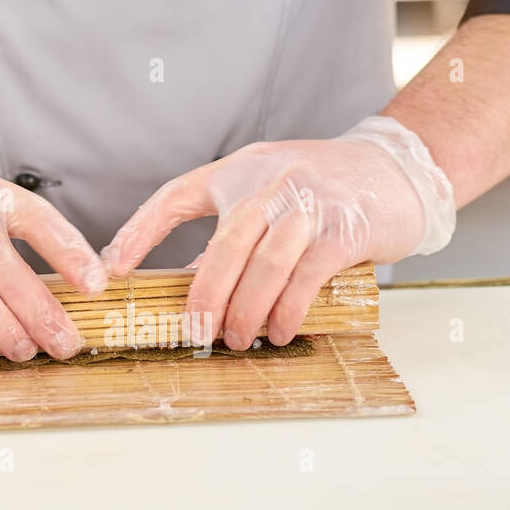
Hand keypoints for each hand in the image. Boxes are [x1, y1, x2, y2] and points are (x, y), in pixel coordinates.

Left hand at [101, 117, 454, 348]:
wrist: (397, 169)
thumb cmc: (324, 187)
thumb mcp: (268, 185)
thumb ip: (233, 224)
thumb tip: (195, 284)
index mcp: (239, 171)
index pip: (176, 196)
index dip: (139, 231)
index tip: (112, 270)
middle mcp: (271, 183)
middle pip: (224, 246)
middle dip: (204, 298)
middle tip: (195, 334)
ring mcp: (309, 206)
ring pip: (265, 267)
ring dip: (246, 312)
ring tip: (237, 341)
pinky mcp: (344, 230)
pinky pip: (307, 277)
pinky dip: (288, 311)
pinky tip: (280, 332)